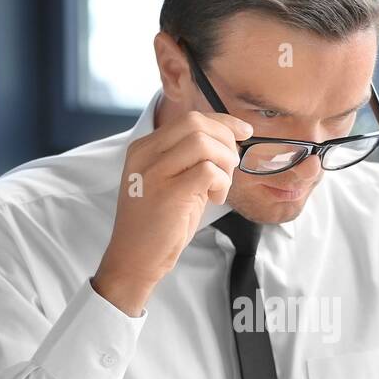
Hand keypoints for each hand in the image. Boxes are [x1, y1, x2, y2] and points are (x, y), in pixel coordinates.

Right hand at [93, 110, 251, 315]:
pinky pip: (208, 171)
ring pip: (203, 143)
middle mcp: (145, 154)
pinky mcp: (167, 193)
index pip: (189, 119)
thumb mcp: (171, 182)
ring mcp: (154, 172)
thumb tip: (230, 140)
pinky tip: (213, 199)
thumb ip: (191, 159)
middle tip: (229, 170)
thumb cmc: (158, 224)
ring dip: (224, 164)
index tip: (243, 133)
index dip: (223, 122)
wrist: (135, 259)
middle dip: (225, 142)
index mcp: (144, 147)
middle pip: (196, 124)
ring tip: (219, 187)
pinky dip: (221, 183)